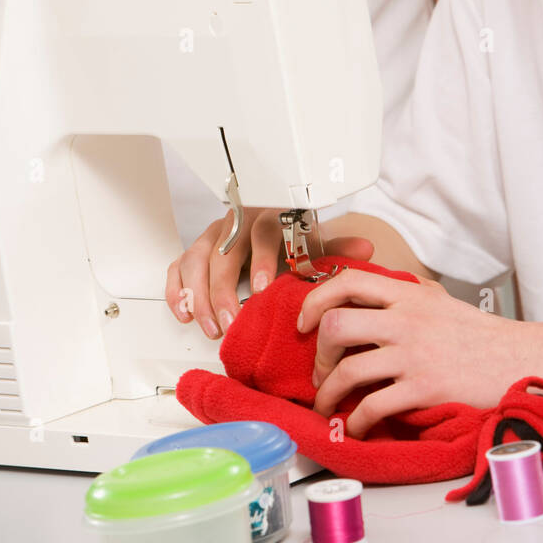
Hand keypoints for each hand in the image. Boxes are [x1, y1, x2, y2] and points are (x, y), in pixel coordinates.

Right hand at [165, 209, 374, 338]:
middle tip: (231, 321)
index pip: (261, 233)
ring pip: (195, 259)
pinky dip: (177, 288)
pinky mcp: (197, 250)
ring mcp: (213, 236)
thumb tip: (366, 250)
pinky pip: (179, 265)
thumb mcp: (316, 239)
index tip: (263, 288)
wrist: (274, 218)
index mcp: (267, 217)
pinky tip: (184, 312)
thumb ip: (335, 248)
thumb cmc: (292, 234)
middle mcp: (236, 224)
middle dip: (223, 289)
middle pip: (221, 252)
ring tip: (209, 325)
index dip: (260, 260)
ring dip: (199, 294)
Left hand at [297, 269, 542, 433]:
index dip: (315, 299)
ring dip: (328, 394)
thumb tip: (378, 287)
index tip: (305, 321)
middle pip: (335, 324)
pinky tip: (357, 426)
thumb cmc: (483, 334)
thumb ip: (407, 291)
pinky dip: (356, 421)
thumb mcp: (441, 299)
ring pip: (347, 370)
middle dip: (317, 353)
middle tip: (320, 370)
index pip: (346, 281)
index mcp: (408, 295)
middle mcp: (405, 320)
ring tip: (329, 405)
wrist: (523, 359)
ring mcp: (413, 355)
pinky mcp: (423, 389)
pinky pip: (372, 407)